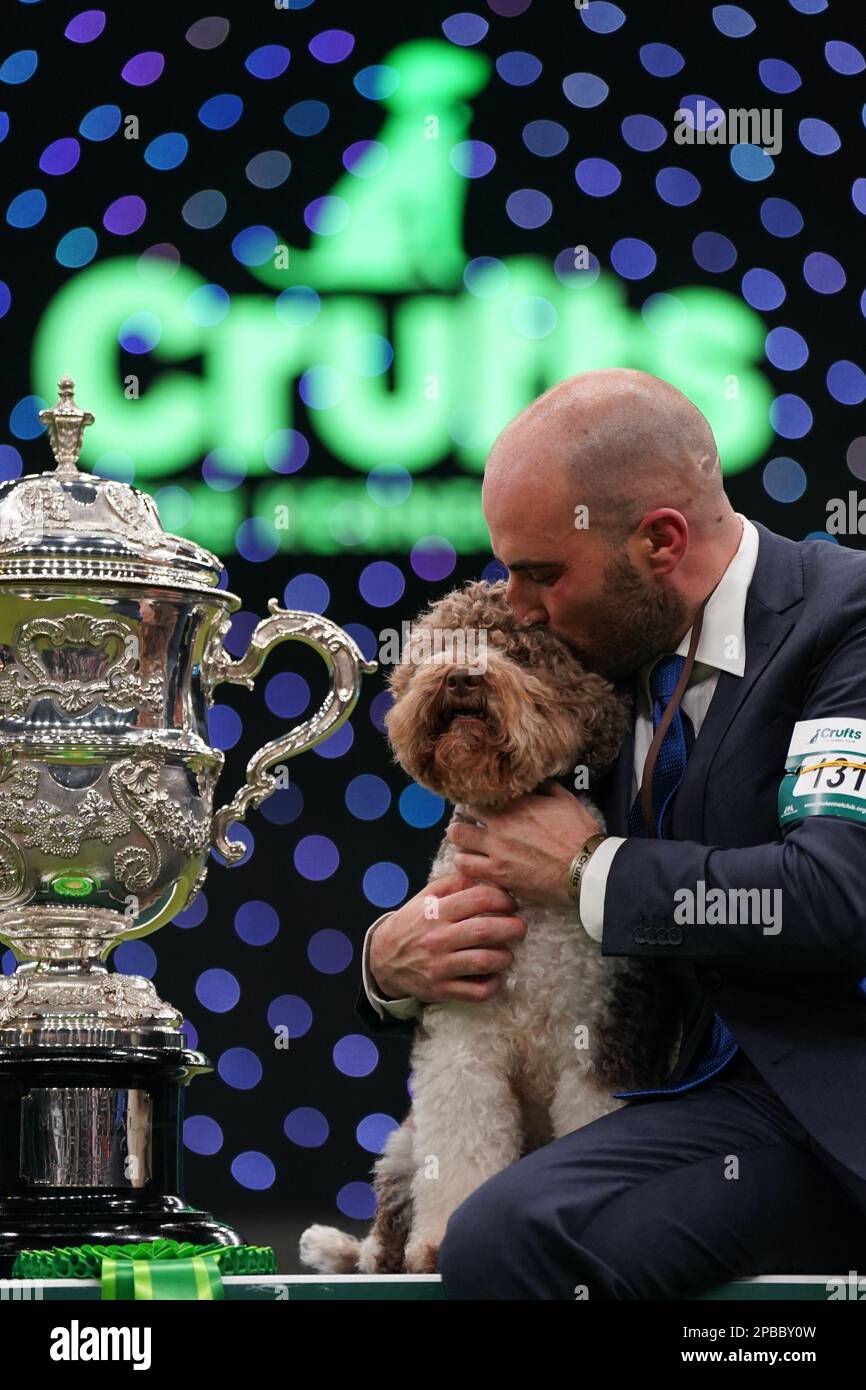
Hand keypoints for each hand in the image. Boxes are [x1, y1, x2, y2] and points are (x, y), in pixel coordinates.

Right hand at [368, 870, 526, 1004]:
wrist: (383, 959)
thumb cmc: (412, 924)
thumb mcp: (426, 898)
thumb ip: (454, 884)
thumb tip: (484, 875)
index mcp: (436, 912)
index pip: (478, 899)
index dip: (503, 898)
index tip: (511, 903)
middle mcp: (438, 938)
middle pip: (485, 931)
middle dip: (512, 927)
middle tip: (520, 927)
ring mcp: (440, 966)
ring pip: (484, 962)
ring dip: (505, 956)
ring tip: (508, 952)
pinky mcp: (442, 990)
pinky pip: (476, 992)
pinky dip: (493, 984)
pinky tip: (495, 975)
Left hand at [446, 783, 603, 906]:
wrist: (586, 870)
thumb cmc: (580, 835)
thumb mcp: (567, 800)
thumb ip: (546, 787)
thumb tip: (535, 778)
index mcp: (519, 803)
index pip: (485, 791)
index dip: (483, 794)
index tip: (485, 799)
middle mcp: (502, 822)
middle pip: (466, 809)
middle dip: (469, 812)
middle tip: (474, 818)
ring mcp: (496, 848)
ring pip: (458, 834)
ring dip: (461, 834)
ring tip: (468, 839)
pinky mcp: (497, 873)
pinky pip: (464, 864)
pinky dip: (464, 860)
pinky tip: (471, 860)